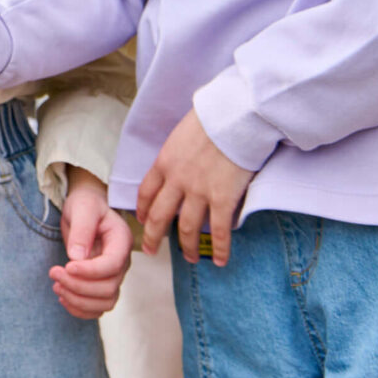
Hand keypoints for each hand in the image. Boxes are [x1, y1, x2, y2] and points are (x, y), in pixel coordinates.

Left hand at [49, 169, 130, 319]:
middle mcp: (122, 262)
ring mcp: (114, 276)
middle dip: (79, 286)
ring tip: (56, 286)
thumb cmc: (85, 205)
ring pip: (105, 302)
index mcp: (121, 241)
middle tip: (54, 273)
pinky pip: (98, 307)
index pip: (112, 265)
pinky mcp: (102, 284)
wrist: (86, 210)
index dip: (90, 271)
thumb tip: (76, 258)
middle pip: (108, 288)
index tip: (67, 266)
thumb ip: (82, 230)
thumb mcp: (82, 208)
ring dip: (78, 300)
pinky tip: (63, 297)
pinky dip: (80, 308)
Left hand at [137, 108, 253, 266]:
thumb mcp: (182, 134)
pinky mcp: (223, 199)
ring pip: (186, 228)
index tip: (142, 220)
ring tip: (190, 258)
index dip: (143, 209)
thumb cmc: (212, 119)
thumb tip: (181, 159)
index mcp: (164, 162)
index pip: (146, 192)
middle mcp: (177, 181)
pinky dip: (220, 248)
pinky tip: (222, 260)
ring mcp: (199, 192)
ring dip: (187, 247)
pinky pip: (219, 231)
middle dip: (153, 237)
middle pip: (159, 216)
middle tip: (151, 250)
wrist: (234, 118)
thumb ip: (177, 153)